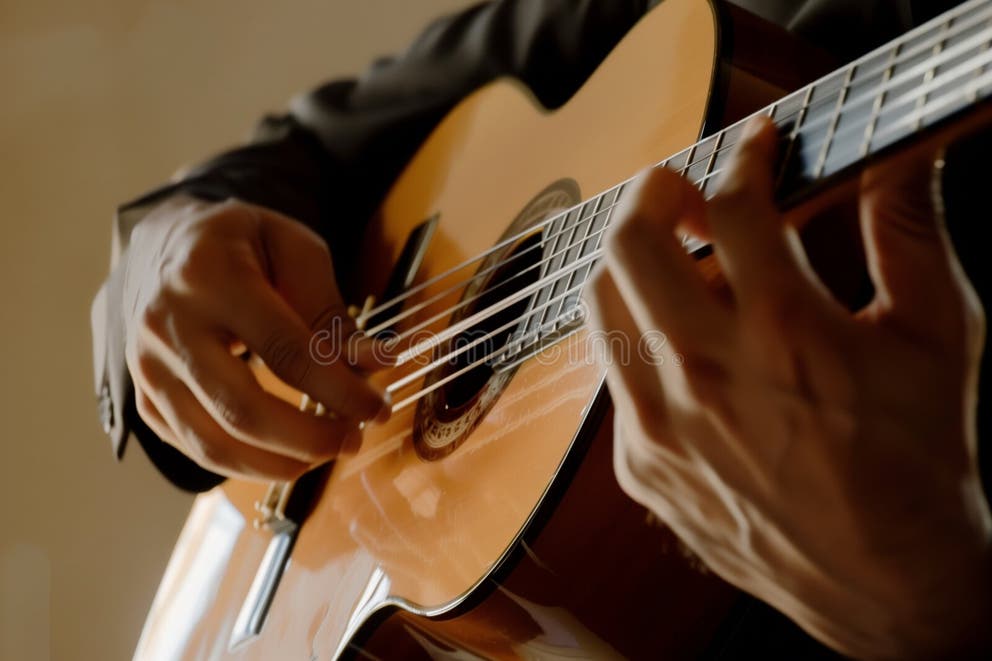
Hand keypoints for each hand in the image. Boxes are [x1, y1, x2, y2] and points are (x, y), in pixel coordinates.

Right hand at [123, 195, 388, 481]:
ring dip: (279, 463)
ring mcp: (148, 367)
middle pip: (242, 410)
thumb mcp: (293, 249)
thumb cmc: (240, 244)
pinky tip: (286, 454)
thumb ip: (330, 310)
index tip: (377, 408)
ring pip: (212, 443)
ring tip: (326, 452)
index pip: (284, 350)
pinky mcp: (144, 398)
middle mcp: (168, 326)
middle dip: (309, 438)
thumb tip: (377, 364)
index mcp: (211, 277)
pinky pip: (194, 449)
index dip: (337, 389)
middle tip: (353, 439)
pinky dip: (246, 463)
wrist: (159, 243)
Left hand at [586, 117, 991, 658]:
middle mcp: (705, 375)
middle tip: (684, 193)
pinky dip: (640, 339)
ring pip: (601, 303)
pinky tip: (683, 347)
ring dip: (632, 263)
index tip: (753, 146)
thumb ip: (907, 232)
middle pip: (629, 242)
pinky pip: (614, 374)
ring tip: (676, 260)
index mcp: (783, 332)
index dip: (743, 157)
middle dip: (652, 193)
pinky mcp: (639, 462)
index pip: (733, 206)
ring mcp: (660, 425)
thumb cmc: (916, 460)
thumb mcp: (935, 335)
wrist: (886, 581)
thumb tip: (900, 160)